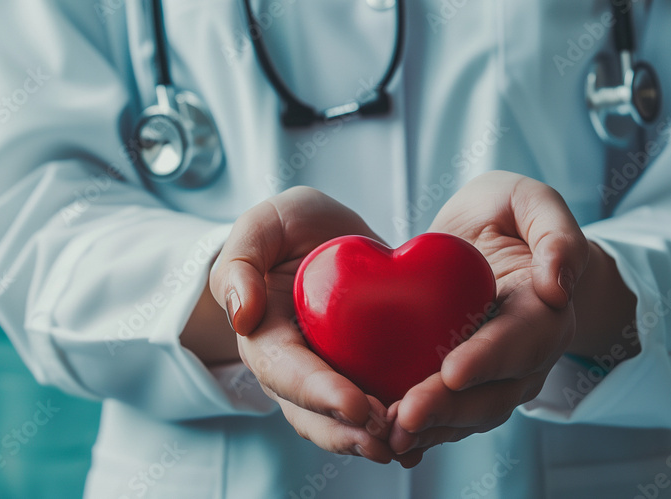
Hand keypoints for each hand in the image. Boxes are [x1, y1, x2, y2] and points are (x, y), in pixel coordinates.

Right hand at [209, 187, 422, 465]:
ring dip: (375, 438)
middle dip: (348, 432)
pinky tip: (430, 433)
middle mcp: (295, 369)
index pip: (285, 374)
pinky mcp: (366, 372)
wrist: (322, 232)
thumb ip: (240, 264)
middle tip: (387, 438)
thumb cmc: (285, 228)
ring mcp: (331, 375)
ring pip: (345, 424)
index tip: (354, 405)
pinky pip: (380, 406)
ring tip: (411, 443)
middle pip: (313, 415)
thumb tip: (242, 316)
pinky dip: (402, 425)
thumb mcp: (260, 227)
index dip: (319, 393)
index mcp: (264, 338)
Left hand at [387, 171, 589, 455]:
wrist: (494, 233)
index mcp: (544, 309)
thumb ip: (555, 234)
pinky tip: (384, 439)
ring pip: (469, 413)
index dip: (488, 359)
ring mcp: (495, 372)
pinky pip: (446, 412)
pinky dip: (420, 429)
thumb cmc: (511, 212)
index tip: (452, 372)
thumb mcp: (533, 201)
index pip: (520, 341)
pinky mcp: (462, 378)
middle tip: (407, 416)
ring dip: (432, 429)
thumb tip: (557, 286)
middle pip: (494, 392)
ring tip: (390, 436)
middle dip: (451, 408)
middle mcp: (524, 352)